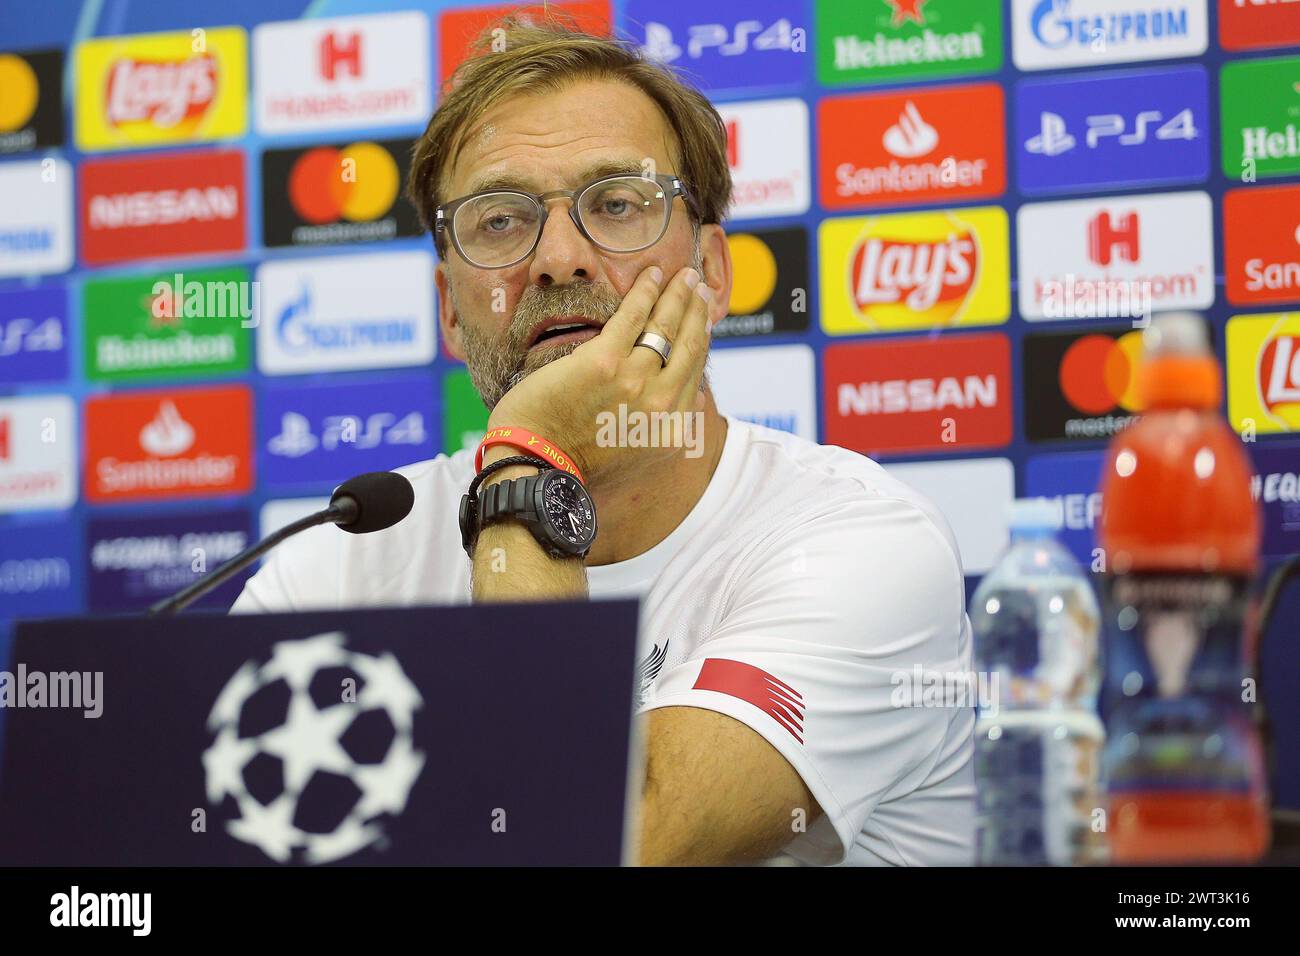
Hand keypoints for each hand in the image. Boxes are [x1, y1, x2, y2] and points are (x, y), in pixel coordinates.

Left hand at [486, 265, 712, 489]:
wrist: (537, 464)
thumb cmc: (578, 459)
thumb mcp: (639, 453)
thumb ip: (667, 425)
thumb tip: (697, 397)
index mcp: (670, 427)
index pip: (694, 372)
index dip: (701, 339)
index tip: (703, 318)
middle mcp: (660, 403)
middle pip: (689, 345)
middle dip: (698, 310)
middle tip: (698, 286)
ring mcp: (635, 380)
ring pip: (665, 326)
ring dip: (677, 295)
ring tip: (683, 276)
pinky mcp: (603, 361)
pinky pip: (633, 316)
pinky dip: (646, 291)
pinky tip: (652, 275)